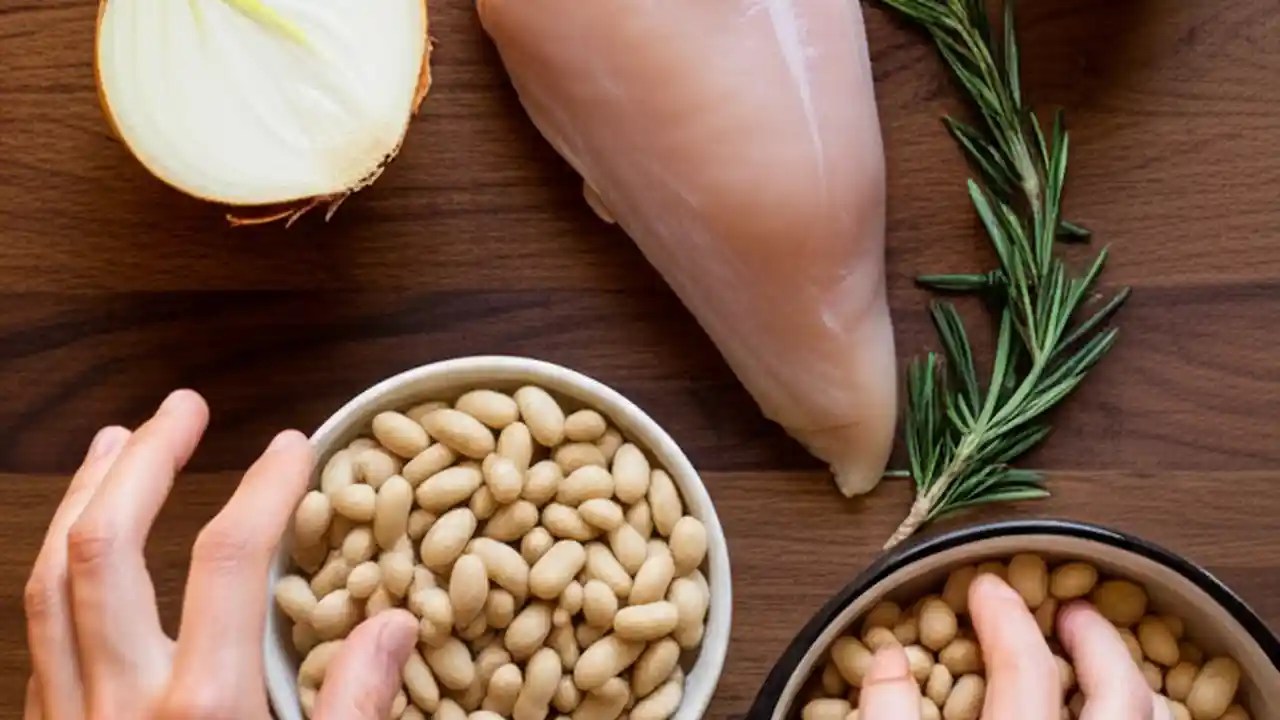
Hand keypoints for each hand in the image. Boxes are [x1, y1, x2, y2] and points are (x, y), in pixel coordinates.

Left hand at [23, 390, 418, 719]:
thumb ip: (353, 706)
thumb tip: (392, 623)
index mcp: (204, 706)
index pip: (229, 558)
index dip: (264, 487)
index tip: (291, 448)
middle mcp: (122, 697)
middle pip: (106, 546)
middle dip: (143, 461)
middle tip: (180, 408)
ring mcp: (72, 715)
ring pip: (51, 580)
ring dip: (83, 498)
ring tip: (113, 445)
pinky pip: (38, 636)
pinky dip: (60, 573)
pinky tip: (82, 553)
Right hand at [860, 574, 1171, 719]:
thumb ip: (886, 717)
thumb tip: (883, 659)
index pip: (1025, 671)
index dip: (1003, 617)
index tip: (984, 586)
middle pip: (1121, 697)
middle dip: (1099, 640)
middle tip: (1070, 610)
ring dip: (1135, 685)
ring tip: (1107, 661)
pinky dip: (1135, 719)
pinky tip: (1113, 716)